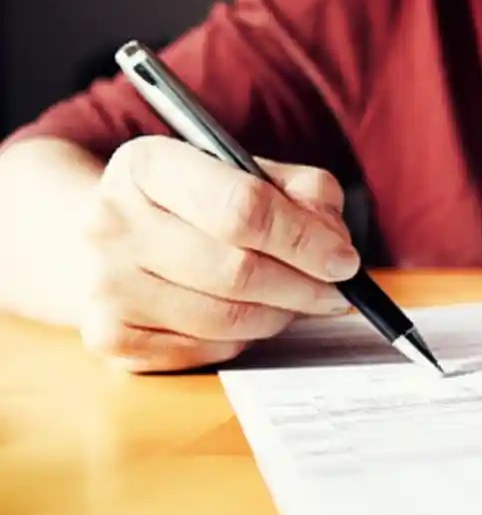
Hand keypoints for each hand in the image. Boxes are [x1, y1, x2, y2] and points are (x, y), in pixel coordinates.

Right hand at [82, 136, 360, 371]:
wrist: (106, 238)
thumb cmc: (196, 203)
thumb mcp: (251, 172)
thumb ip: (306, 193)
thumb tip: (335, 245)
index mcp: (148, 164)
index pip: (243, 208)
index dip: (305, 241)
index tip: (344, 260)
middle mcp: (112, 222)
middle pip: (236, 271)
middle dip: (302, 286)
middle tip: (333, 291)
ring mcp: (104, 283)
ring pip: (224, 319)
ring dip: (278, 316)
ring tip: (296, 301)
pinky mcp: (108, 335)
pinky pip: (204, 350)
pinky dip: (243, 339)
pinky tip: (251, 317)